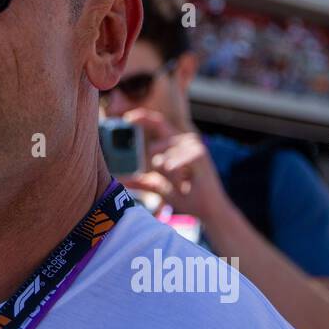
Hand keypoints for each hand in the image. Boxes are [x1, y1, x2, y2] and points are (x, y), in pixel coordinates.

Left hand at [117, 109, 231, 222]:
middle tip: (170, 179)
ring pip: (160, 159)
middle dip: (155, 162)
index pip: (157, 123)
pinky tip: (186, 183)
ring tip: (183, 184)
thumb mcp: (160, 186)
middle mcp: (185, 140)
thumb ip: (142, 180)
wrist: (208, 211)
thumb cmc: (188, 196)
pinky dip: (175, 178)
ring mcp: (192, 145)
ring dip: (167, 178)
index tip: (126, 118)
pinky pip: (171, 166)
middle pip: (155, 143)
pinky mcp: (198, 154)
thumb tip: (120, 180)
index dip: (142, 117)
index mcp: (177, 143)